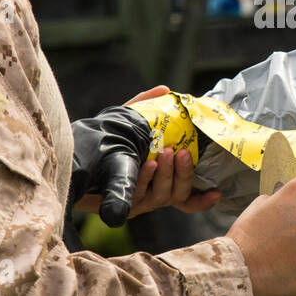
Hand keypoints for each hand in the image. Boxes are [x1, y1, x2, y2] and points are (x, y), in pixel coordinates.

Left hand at [71, 86, 221, 224]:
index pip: (187, 196)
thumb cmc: (106, 139)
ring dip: (167, 175)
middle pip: (179, 194)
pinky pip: (139, 197)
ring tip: (164, 154)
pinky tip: (146, 164)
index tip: (217, 192)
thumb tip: (166, 89)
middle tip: (181, 152)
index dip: (203, 198)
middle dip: (185, 174)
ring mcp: (138, 203)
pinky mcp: (122, 206)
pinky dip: (145, 180)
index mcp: (161, 181)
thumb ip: (147, 105)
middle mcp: (153, 195)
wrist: (77, 154)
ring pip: (163, 196)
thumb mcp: (130, 121)